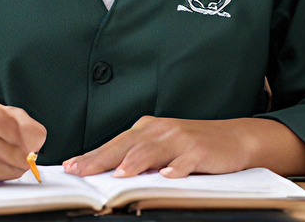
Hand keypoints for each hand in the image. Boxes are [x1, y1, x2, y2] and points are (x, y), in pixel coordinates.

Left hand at [63, 116, 304, 178]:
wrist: (233, 138)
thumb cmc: (194, 145)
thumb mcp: (163, 147)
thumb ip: (139, 157)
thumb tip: (108, 173)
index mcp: (148, 128)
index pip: (115, 143)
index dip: (92, 155)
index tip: (71, 167)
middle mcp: (161, 129)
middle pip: (127, 145)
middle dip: (102, 159)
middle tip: (83, 172)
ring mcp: (181, 138)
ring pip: (153, 151)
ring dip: (135, 163)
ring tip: (119, 175)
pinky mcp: (200, 149)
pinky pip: (186, 159)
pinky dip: (176, 168)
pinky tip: (167, 176)